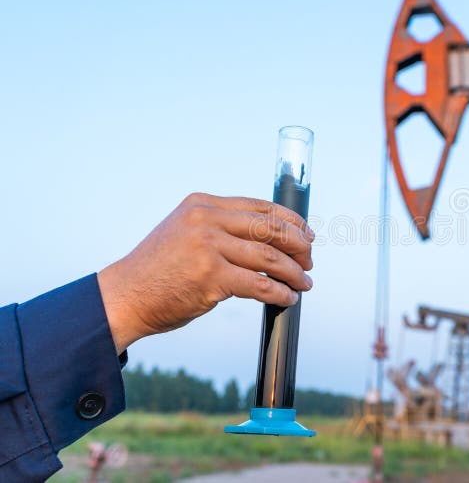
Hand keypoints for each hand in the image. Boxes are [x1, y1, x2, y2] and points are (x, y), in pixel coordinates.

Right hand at [97, 193, 313, 353]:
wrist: (125, 296)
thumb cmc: (160, 269)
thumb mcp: (186, 232)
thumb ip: (220, 227)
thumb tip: (269, 237)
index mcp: (203, 204)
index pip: (261, 207)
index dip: (291, 221)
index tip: (307, 234)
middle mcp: (206, 220)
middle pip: (271, 228)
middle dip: (298, 245)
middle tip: (309, 261)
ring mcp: (208, 247)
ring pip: (269, 258)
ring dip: (294, 273)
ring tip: (305, 283)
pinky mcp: (211, 277)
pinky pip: (259, 285)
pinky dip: (279, 293)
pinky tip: (287, 298)